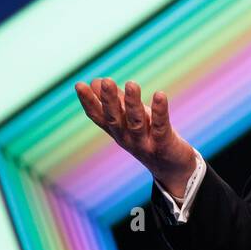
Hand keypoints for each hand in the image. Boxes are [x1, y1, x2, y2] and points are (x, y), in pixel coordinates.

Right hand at [74, 78, 197, 196]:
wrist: (172, 168)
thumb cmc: (149, 137)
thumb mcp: (130, 118)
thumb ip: (116, 102)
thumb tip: (96, 81)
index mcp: (117, 131)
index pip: (99, 117)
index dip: (88, 102)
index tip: (79, 85)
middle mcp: (127, 139)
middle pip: (115, 119)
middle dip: (109, 101)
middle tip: (105, 81)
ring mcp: (144, 143)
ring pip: (136, 123)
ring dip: (132, 104)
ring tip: (131, 84)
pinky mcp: (163, 144)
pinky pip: (161, 127)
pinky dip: (159, 111)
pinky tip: (159, 95)